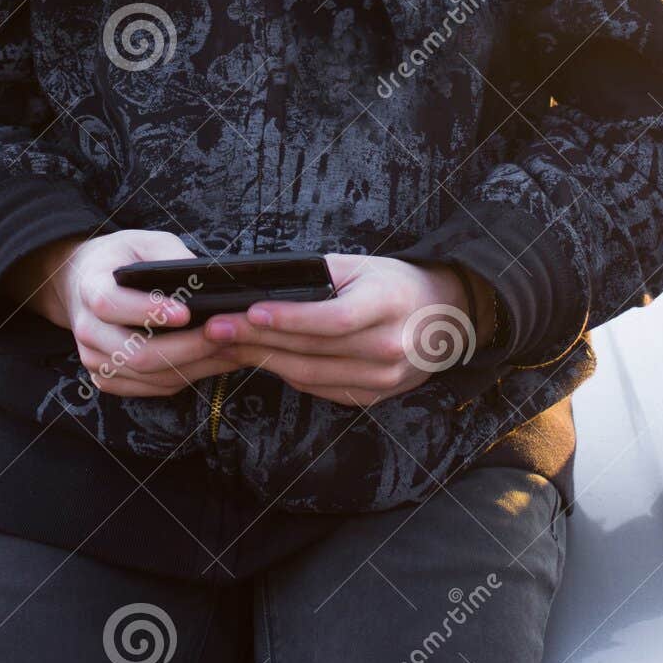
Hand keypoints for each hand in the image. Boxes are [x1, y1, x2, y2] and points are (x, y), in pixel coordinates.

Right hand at [0, 230, 243, 398]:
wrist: (83, 282)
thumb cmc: (119, 258)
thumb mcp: (143, 241)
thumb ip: (170, 255)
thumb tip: (205, 276)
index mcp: (90, 287)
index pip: (111, 304)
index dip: (147, 311)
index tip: (185, 312)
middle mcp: (87, 329)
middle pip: (136, 352)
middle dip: (187, 347)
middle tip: (225, 334)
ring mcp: (94, 359)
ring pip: (148, 376)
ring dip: (194, 365)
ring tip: (231, 349)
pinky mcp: (107, 379)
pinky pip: (150, 387)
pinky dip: (185, 376)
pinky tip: (213, 360)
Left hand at [197, 253, 494, 406]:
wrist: (446, 317)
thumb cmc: (396, 284)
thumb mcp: (364, 266)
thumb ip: (319, 275)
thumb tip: (263, 283)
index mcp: (388, 305)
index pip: (332, 319)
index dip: (288, 319)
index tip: (248, 313)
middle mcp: (389, 348)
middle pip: (312, 349)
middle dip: (257, 339)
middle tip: (217, 328)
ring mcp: (383, 379)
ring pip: (309, 374)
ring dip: (262, 359)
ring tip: (227, 344)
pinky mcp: (373, 397)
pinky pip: (320, 387)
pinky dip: (287, 373)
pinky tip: (260, 359)